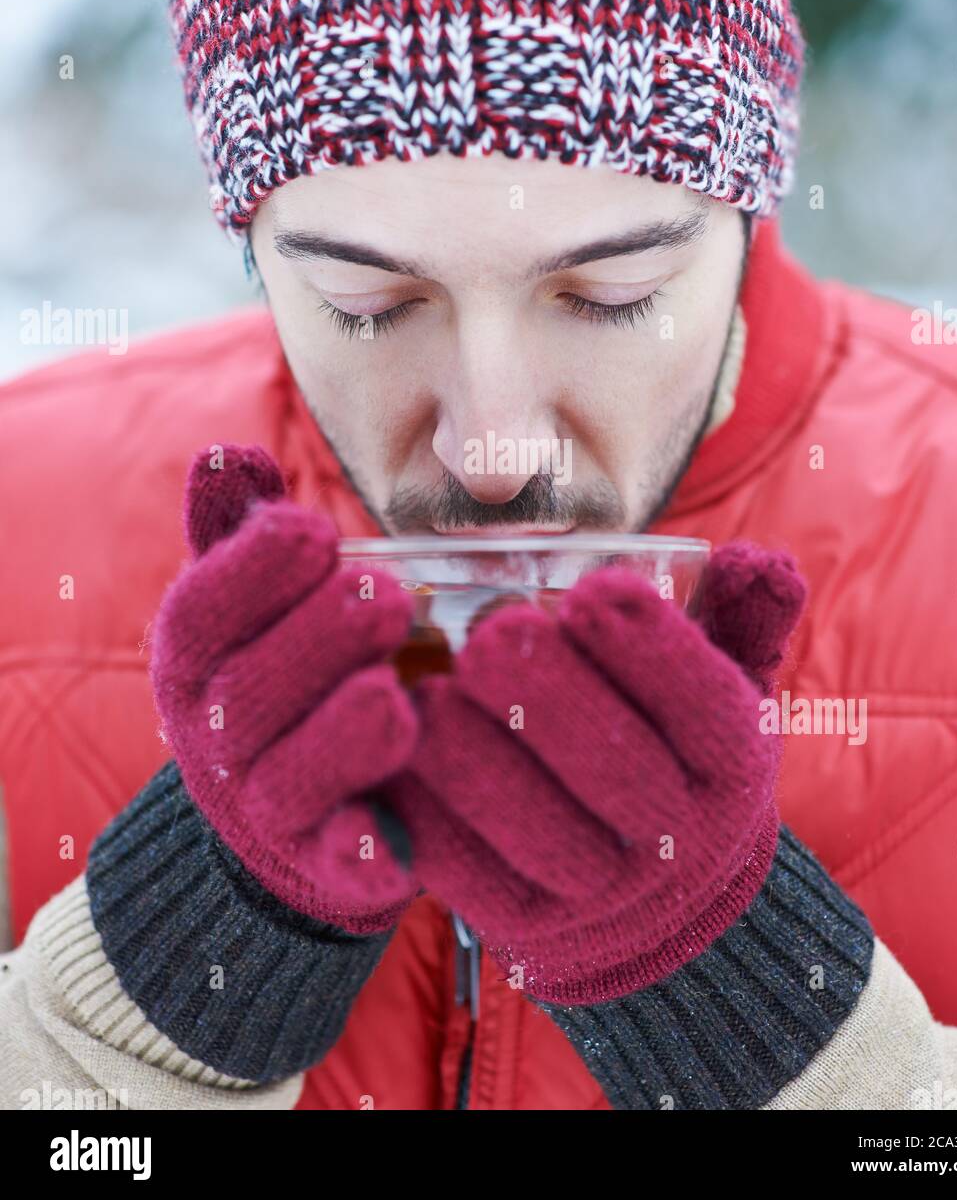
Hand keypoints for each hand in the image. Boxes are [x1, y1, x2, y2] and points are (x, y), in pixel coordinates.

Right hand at [149, 445, 419, 933]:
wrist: (286, 819)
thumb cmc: (287, 675)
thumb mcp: (256, 603)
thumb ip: (242, 532)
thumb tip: (224, 454)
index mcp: (198, 656)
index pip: (205, 609)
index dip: (254, 571)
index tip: (316, 532)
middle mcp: (213, 734)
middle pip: (248, 691)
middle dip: (317, 638)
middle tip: (387, 599)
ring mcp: (264, 807)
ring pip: (289, 778)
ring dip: (339, 735)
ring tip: (394, 696)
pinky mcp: (323, 866)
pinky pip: (335, 862)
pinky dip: (359, 850)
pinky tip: (393, 832)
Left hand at [385, 543, 805, 1001]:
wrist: (666, 904)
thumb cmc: (682, 752)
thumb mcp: (731, 685)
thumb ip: (744, 616)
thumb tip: (759, 560)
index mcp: (733, 764)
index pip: (705, 705)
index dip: (652, 650)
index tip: (595, 590)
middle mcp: (682, 838)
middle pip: (616, 769)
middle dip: (549, 698)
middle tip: (489, 632)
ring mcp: (604, 894)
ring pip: (536, 828)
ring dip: (475, 758)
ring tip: (426, 692)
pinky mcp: (528, 929)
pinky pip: (469, 876)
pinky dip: (425, 818)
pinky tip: (391, 757)